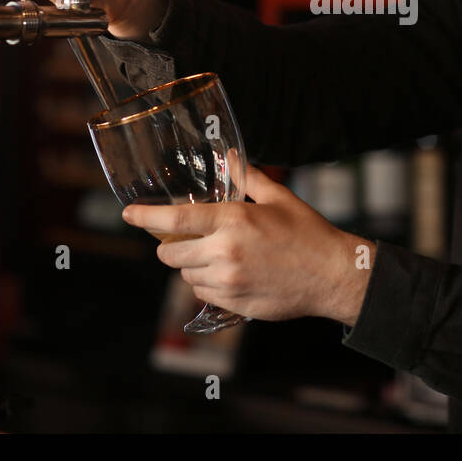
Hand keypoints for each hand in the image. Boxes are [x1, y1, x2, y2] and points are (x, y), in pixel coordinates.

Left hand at [121, 165, 375, 324]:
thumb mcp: (278, 198)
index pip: (174, 221)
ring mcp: (228, 282)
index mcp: (233, 221)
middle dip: (171, 247)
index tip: (128, 214)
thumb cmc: (307, 233)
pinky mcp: (234, 304)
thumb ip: (248, 177)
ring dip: (192, 266)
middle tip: (186, 239)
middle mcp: (225, 252)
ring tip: (218, 256)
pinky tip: (230, 274)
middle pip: (170, 254)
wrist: (332, 275)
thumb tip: (230, 156)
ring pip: (186, 276)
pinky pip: (204, 293)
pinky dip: (208, 284)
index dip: (145, 218)